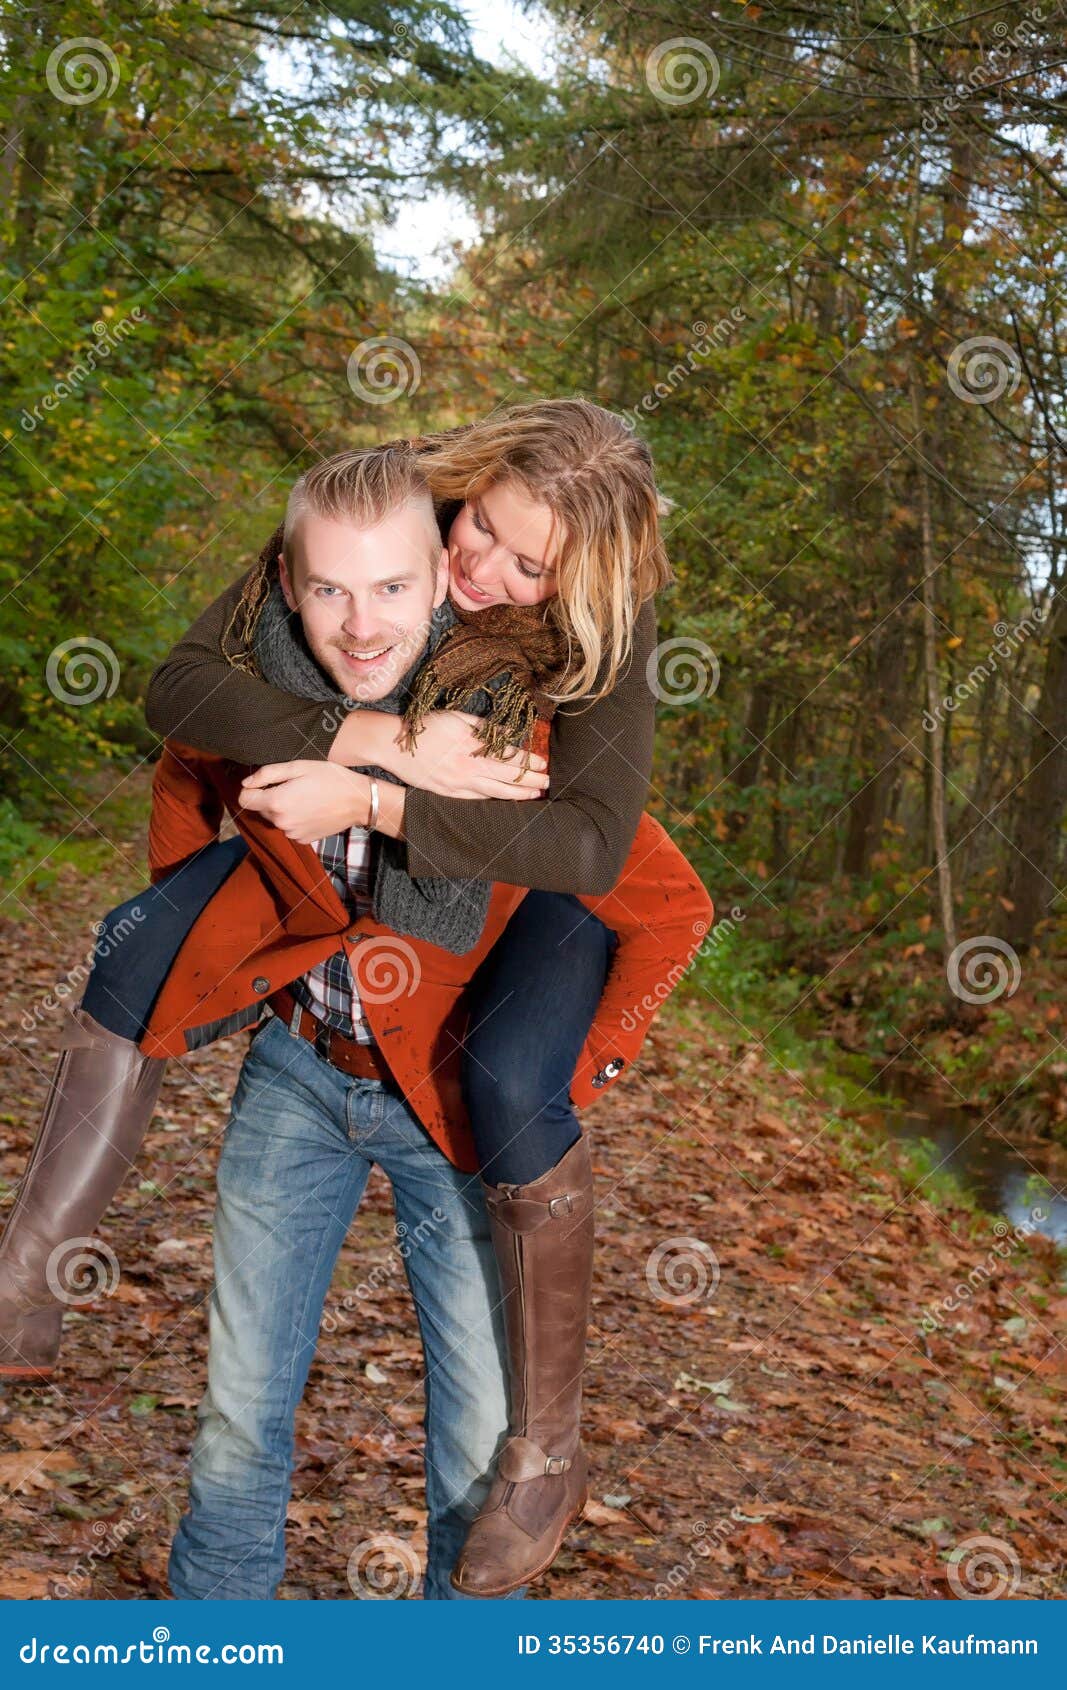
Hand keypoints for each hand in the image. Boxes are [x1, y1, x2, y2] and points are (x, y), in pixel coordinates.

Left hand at [239, 761, 369, 842]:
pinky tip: (311, 809)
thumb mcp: (298, 767)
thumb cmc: (330, 778)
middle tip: (292, 786)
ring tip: (304, 797)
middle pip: (260, 809)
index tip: (265, 782)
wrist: (357, 802)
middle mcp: (280, 822)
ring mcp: (291, 833)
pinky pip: (288, 827)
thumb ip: (268, 773)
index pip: (244, 799)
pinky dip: (294, 819)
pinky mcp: (302, 839)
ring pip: (275, 819)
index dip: (251, 788)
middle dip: (269, 797)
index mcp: (276, 802)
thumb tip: (246, 782)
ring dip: (282, 808)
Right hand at [388, 711, 549, 798]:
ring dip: (517, 795)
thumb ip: (483, 726)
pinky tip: (506, 802)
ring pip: (495, 793)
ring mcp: (458, 785)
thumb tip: (507, 733)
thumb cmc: (425, 727)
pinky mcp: (448, 794)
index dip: (528, 762)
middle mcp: (468, 768)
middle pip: (507, 777)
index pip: (508, 757)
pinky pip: (476, 800)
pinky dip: (494, 801)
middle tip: (549, 784)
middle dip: (530, 781)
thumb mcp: (455, 717)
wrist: (392, 745)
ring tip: (535, 796)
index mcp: (471, 746)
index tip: (544, 765)